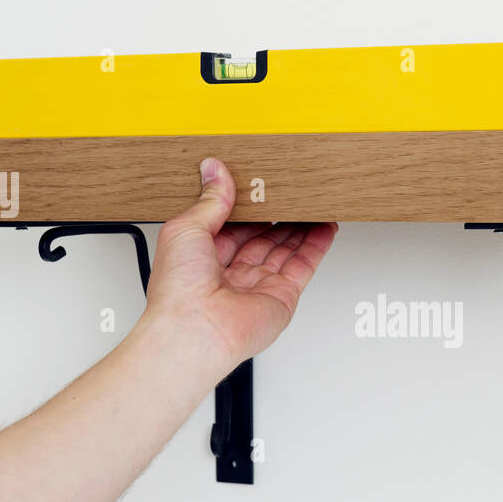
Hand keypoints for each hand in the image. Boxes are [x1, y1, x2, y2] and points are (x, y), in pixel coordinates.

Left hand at [143, 157, 337, 364]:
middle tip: (290, 192)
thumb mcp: (185, 228)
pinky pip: (303, 266)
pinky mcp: (282, 297)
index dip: (247, 206)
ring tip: (312, 203)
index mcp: (202, 257)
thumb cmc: (178, 290)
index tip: (259, 185)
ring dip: (301, 227)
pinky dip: (316, 246)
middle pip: (261, 238)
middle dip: (277, 216)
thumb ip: (209, 200)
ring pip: (285, 250)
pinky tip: (324, 227)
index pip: (231, 226)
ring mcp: (258, 286)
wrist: (196, 329)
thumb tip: (215, 172)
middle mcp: (230, 274)